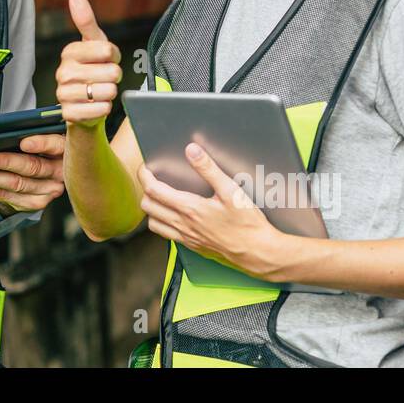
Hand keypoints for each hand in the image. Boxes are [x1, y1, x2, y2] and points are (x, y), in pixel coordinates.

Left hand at [0, 133, 64, 215]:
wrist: (43, 170)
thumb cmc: (36, 146)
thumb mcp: (37, 134)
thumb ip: (29, 129)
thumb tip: (7, 127)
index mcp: (63, 148)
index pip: (55, 144)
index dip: (41, 143)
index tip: (24, 143)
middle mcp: (60, 170)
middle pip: (33, 167)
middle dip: (6, 162)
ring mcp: (51, 189)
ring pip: (20, 184)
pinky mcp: (39, 202)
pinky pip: (16, 199)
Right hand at [56, 0, 121, 129]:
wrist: (84, 103)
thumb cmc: (92, 68)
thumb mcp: (94, 43)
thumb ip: (86, 21)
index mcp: (69, 52)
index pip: (107, 50)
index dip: (114, 57)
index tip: (105, 60)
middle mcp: (63, 72)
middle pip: (111, 72)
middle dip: (114, 77)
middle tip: (104, 78)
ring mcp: (64, 94)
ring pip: (107, 91)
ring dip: (110, 93)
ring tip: (100, 91)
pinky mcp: (69, 114)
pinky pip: (101, 109)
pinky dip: (105, 108)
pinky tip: (97, 105)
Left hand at [137, 142, 289, 279]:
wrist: (258, 252)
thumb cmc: (247, 223)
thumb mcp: (231, 191)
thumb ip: (208, 169)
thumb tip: (191, 150)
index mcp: (189, 209)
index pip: (154, 191)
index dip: (145, 176)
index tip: (145, 168)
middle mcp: (183, 225)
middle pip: (148, 207)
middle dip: (145, 191)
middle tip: (152, 180)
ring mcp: (187, 238)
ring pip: (154, 224)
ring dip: (152, 209)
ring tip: (160, 197)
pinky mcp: (193, 247)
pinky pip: (168, 235)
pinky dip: (163, 223)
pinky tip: (175, 215)